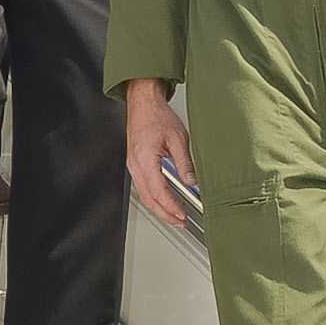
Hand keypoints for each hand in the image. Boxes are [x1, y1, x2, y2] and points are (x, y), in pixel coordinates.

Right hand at [125, 77, 195, 225]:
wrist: (143, 103)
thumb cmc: (156, 115)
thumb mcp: (178, 138)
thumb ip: (184, 162)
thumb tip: (192, 181)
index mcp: (145, 159)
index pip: (158, 191)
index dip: (171, 206)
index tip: (182, 215)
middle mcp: (136, 164)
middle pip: (149, 198)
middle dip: (165, 213)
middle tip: (180, 221)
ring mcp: (133, 164)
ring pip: (144, 195)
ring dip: (159, 207)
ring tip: (174, 215)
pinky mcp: (135, 163)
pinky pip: (143, 186)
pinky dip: (154, 197)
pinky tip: (164, 200)